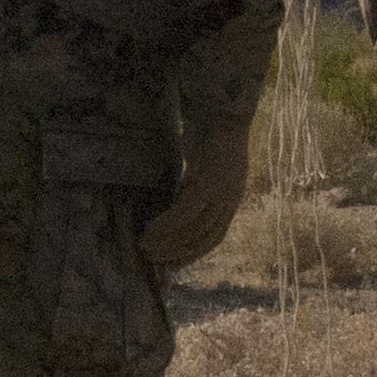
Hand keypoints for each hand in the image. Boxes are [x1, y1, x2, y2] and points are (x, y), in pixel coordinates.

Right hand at [139, 116, 251, 275]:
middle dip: (177, 254)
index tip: (172, 265)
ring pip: (193, 230)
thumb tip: (175, 203)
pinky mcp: (209, 183)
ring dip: (167, 241)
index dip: (192, 254)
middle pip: (204, 239)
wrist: (225, 110)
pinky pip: (185, 212)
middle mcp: (229, 201)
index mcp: (231, 199)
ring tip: (146, 246)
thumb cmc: (212, 134)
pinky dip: (167, 224)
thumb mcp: (206, 168)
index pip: (214, 238)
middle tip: (154, 262)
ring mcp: (222, 193)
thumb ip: (196, 188)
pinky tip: (151, 228)